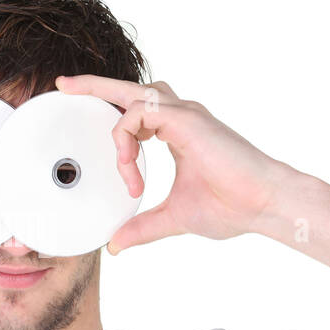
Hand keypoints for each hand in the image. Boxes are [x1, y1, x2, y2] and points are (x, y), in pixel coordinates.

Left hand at [54, 75, 291, 252]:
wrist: (265, 204)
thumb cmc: (232, 207)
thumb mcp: (174, 218)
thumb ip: (143, 227)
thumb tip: (116, 244)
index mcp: (180, 131)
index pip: (138, 109)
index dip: (113, 113)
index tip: (94, 132)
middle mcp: (181, 116)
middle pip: (130, 88)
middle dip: (94, 85)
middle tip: (63, 84)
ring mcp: (184, 114)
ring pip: (132, 94)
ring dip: (113, 123)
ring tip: (111, 153)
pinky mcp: (186, 119)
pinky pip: (138, 113)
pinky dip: (126, 139)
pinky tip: (131, 170)